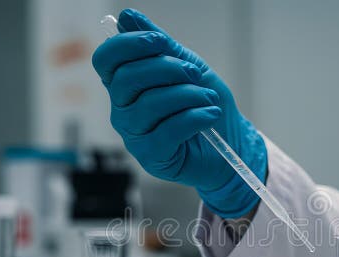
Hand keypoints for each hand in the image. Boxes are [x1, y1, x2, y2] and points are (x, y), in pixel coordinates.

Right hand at [92, 9, 265, 217]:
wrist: (231, 142)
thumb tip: (127, 17)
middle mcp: (123, 110)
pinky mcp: (152, 156)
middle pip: (126, 79)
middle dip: (167, 68)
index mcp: (126, 85)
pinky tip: (210, 115)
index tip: (161, 42)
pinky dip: (196, 117)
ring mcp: (135, 135)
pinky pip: (169, 130)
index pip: (106, 59)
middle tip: (193, 73)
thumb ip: (160, 45)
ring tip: (209, 99)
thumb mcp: (188, 67)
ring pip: (150, 104)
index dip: (129, 44)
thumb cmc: (205, 104)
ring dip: (188, 95)